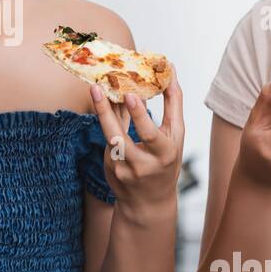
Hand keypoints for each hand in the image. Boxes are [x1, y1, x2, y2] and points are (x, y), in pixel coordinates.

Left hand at [90, 77, 184, 212]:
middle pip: (120, 138)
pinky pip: (107, 138)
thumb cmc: (166, 160)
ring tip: (95, 89)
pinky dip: (106, 117)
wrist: (149, 201)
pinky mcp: (111, 168)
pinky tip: (102, 100)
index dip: (140, 116)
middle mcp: (143, 164)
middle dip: (109, 112)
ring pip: (109, 137)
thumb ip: (173, 104)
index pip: (151, 135)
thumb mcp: (175, 135)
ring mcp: (123, 169)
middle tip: (99, 88)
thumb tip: (170, 70)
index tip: (129, 94)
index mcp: (164, 154)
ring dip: (102, 112)